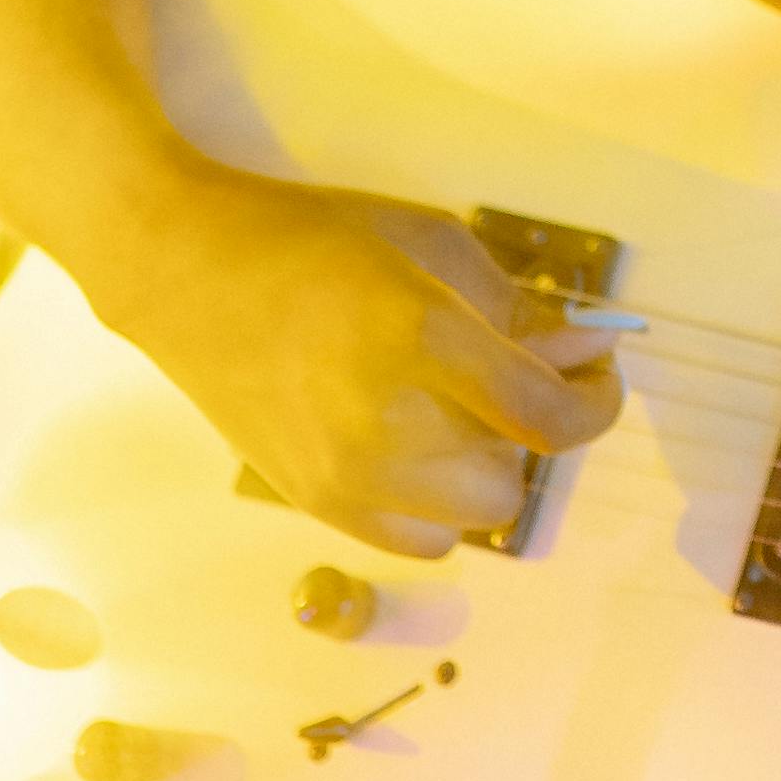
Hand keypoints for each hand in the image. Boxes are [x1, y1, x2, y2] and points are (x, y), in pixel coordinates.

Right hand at [111, 173, 621, 558]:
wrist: (184, 272)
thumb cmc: (311, 240)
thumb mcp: (431, 243)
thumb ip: (517, 309)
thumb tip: (588, 351)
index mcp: (422, 340)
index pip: (548, 417)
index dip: (596, 404)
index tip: (597, 378)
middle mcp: (388, 423)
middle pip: (514, 475)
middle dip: (530, 429)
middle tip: (509, 381)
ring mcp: (346, 476)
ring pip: (473, 515)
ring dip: (483, 468)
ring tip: (451, 411)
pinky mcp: (317, 503)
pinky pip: (422, 540)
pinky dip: (438, 504)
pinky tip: (414, 447)